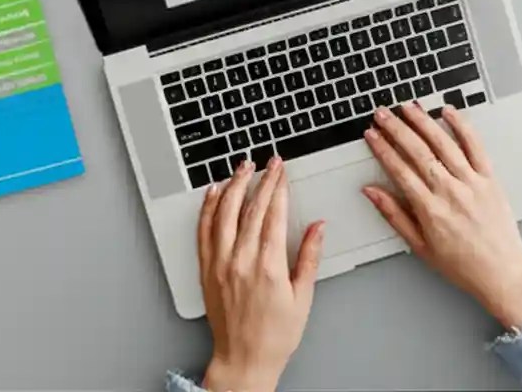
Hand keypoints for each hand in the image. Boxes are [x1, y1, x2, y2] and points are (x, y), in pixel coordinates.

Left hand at [198, 156, 324, 391]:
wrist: (244, 360)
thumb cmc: (274, 335)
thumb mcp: (303, 296)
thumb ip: (309, 257)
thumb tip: (317, 227)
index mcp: (268, 266)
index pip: (273, 214)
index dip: (278, 186)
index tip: (281, 170)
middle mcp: (240, 261)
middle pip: (250, 208)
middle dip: (261, 180)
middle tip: (268, 162)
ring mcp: (220, 264)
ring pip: (224, 214)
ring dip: (233, 186)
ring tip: (241, 168)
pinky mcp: (206, 270)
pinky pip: (204, 231)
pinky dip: (208, 209)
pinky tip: (214, 193)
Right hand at [362, 103, 521, 329]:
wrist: (502, 272)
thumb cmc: (463, 265)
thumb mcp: (420, 246)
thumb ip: (394, 215)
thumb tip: (372, 192)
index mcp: (430, 210)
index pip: (399, 170)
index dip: (382, 149)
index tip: (371, 135)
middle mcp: (450, 192)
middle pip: (418, 151)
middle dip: (396, 128)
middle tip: (382, 114)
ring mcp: (472, 182)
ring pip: (444, 143)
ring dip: (423, 121)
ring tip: (408, 107)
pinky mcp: (490, 179)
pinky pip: (475, 146)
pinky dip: (462, 126)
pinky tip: (449, 112)